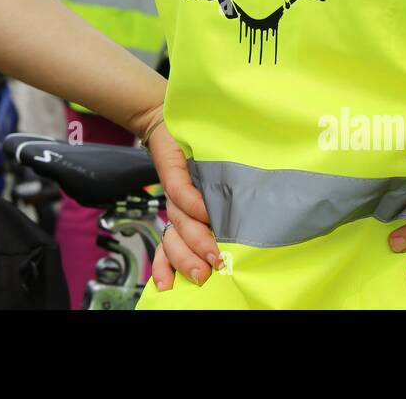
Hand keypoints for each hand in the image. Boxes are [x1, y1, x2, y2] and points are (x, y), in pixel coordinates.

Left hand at [137, 108, 220, 291]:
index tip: (178, 285)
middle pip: (174, 240)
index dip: (171, 268)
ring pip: (178, 221)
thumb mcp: (211, 190)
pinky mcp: (173, 169)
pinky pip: (179, 191)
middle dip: (188, 260)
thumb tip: (238, 242)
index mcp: (182, 218)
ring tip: (212, 253)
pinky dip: (193, 203)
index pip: (170, 248)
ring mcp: (174, 191)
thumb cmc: (195, 156)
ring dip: (194, 239)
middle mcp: (176, 208)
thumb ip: (219, 212)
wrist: (167, 120)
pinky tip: (206, 211)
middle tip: (206, 274)